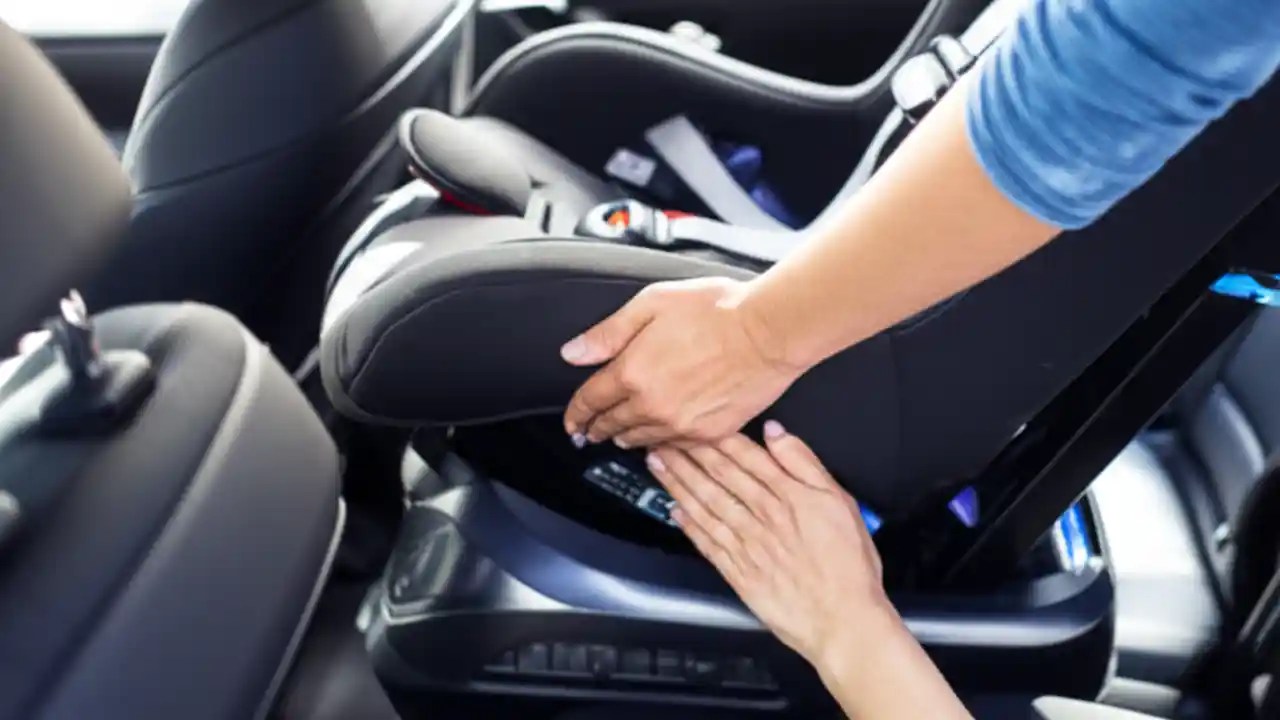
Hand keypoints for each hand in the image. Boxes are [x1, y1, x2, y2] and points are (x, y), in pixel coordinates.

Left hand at [560, 277, 801, 447]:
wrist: (769, 331)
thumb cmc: (717, 310)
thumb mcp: (652, 304)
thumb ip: (608, 333)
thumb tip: (573, 353)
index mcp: (632, 372)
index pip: (590, 400)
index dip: (576, 413)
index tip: (571, 422)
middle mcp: (651, 405)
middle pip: (612, 424)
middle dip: (596, 428)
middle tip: (589, 432)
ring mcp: (680, 424)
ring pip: (640, 440)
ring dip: (625, 437)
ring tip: (619, 436)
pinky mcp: (707, 434)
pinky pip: (673, 447)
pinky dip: (659, 443)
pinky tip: (657, 438)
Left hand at [644, 422, 887, 666]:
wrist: (842, 620)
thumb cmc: (848, 564)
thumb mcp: (840, 500)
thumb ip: (805, 463)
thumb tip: (776, 432)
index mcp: (786, 494)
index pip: (743, 456)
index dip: (715, 437)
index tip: (692, 422)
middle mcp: (760, 515)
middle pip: (717, 477)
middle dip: (686, 454)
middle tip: (661, 436)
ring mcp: (745, 544)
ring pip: (705, 505)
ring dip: (678, 482)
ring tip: (658, 464)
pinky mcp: (737, 572)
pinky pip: (706, 542)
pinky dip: (688, 525)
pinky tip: (673, 510)